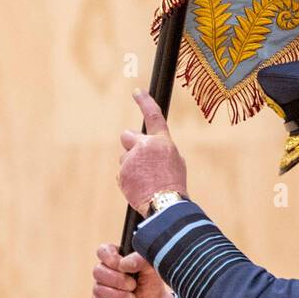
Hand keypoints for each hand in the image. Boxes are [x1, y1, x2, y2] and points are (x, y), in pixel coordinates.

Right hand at [92, 242, 173, 297]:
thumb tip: (124, 264)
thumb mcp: (151, 268)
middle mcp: (104, 272)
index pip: (102, 251)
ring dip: (118, 296)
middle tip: (133, 285)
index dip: (110, 258)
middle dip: (117, 280)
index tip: (122, 266)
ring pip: (98, 290)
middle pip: (97, 271)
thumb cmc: (150, 282)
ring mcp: (100, 289)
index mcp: (115, 257)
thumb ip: (140, 259)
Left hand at [117, 89, 187, 215]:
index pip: (153, 115)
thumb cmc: (174, 185)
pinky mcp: (122, 173)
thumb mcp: (176, 162)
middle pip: (127, 136)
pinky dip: (127, 180)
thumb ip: (162, 149)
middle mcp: (145, 146)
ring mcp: (131, 159)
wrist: (165, 205)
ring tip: (144, 180)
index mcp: (162, 141)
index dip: (145, 101)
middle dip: (130, 145)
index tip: (137, 92)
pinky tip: (138, 187)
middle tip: (139, 160)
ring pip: (124, 158)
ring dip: (131, 166)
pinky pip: (121, 173)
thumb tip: (154, 147)